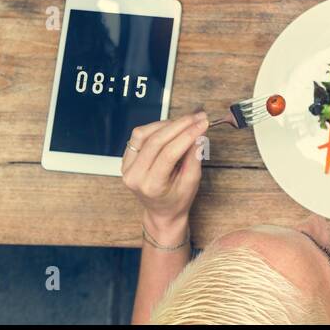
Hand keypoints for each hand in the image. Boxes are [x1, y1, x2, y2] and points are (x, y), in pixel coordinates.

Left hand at [121, 111, 207, 244]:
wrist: (162, 212)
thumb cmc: (178, 200)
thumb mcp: (192, 182)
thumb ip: (195, 156)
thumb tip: (199, 131)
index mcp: (151, 186)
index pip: (169, 153)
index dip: (188, 134)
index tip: (203, 123)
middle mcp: (134, 176)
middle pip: (156, 140)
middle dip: (180, 125)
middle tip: (198, 117)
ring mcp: (127, 167)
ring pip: (144, 134)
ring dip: (167, 124)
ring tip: (186, 122)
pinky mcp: (126, 159)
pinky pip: (139, 136)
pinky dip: (155, 127)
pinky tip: (171, 127)